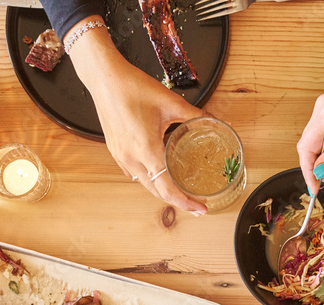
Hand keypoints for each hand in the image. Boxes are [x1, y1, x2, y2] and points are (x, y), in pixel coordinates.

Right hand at [70, 34, 207, 214]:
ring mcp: (120, 156)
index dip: (186, 202)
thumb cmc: (133, 87)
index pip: (168, 188)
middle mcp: (131, 157)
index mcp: (146, 149)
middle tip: (196, 204)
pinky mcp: (116, 151)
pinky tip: (160, 173)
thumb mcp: (172, 103)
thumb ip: (197, 116)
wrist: (105, 78)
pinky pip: (135, 173)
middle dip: (178, 201)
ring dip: (163, 191)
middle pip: (157, 192)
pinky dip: (150, 179)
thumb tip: (218, 123)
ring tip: (181, 191)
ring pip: (145, 184)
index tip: (201, 208)